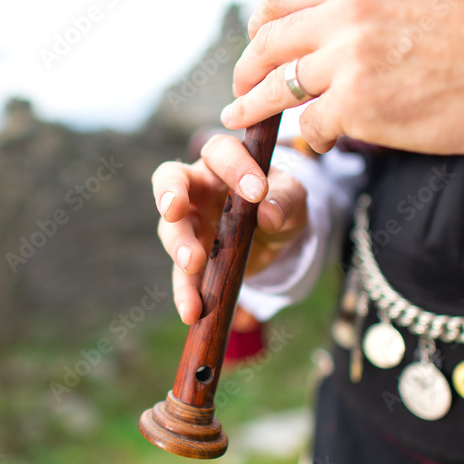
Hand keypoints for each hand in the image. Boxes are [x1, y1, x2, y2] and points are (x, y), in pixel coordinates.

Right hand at [152, 134, 306, 324]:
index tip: (256, 191)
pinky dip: (185, 292)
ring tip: (191, 264)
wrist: (276, 239)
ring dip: (179, 247)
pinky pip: (182, 274)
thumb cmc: (280, 202)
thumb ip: (285, 199)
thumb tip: (268, 213)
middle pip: (171, 181)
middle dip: (170, 195)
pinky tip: (191, 311)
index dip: (233, 167)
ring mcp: (190, 223)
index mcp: (224, 162)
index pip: (220, 152)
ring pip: (171, 229)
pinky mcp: (190, 259)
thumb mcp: (293, 198)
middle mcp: (198, 187)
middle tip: (174, 210)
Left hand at [221, 0, 463, 154]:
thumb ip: (359, 7)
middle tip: (238, 86)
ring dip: (253, 106)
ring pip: (277, 86)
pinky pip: (310, 125)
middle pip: (269, 42)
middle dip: (245, 68)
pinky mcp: (357, 106)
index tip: (255, 42)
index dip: (260, 23)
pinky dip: (312, 137)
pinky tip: (322, 141)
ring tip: (239, 117)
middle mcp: (346, 15)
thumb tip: (318, 27)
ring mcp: (348, 61)